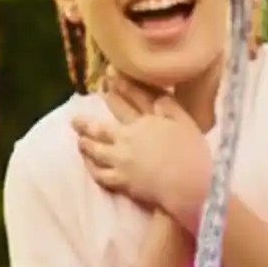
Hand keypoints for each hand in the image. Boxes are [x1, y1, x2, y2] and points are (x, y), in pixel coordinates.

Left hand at [71, 72, 211, 208]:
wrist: (187, 185)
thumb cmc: (192, 153)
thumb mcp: (186, 123)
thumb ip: (170, 108)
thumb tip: (157, 98)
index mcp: (145, 122)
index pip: (127, 104)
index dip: (117, 91)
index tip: (105, 81)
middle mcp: (127, 138)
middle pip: (102, 129)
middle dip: (87, 123)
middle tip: (74, 120)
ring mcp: (121, 160)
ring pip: (96, 150)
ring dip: (86, 143)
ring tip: (80, 140)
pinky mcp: (121, 181)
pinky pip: (100, 173)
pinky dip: (91, 167)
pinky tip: (88, 164)